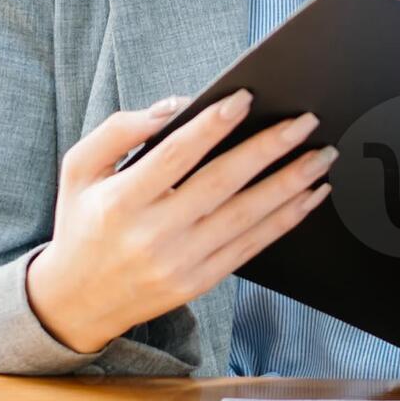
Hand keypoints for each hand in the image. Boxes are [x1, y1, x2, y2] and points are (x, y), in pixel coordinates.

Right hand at [23, 90, 336, 355]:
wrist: (77, 302)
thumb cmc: (82, 225)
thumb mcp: (80, 170)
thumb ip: (119, 131)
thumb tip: (174, 108)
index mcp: (121, 201)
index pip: (175, 156)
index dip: (212, 125)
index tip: (245, 98)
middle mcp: (153, 234)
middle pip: (222, 183)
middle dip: (269, 148)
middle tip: (305, 121)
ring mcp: (181, 262)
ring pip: (246, 216)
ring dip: (291, 184)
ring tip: (322, 157)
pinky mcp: (200, 281)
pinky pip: (252, 246)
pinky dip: (285, 219)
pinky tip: (309, 197)